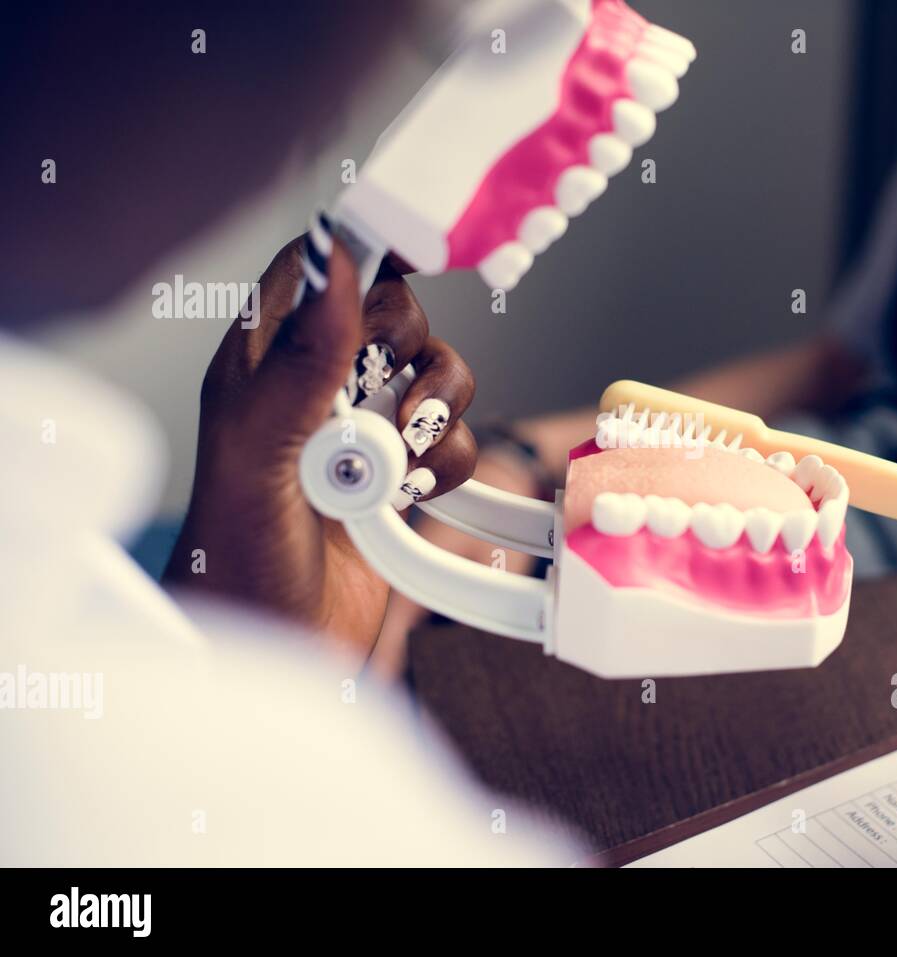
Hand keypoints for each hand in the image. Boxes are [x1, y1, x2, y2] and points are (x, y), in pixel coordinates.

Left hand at [163, 233, 476, 655]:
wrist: (276, 649)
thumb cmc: (237, 563)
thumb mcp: (260, 455)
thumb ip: (300, 360)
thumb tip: (334, 263)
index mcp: (263, 365)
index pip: (314, 270)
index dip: (360, 244)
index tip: (412, 239)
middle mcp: (318, 389)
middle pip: (392, 316)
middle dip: (409, 348)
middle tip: (388, 393)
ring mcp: (365, 434)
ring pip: (435, 377)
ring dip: (435, 414)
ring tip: (400, 463)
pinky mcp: (404, 477)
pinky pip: (454, 441)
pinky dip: (448, 465)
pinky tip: (409, 497)